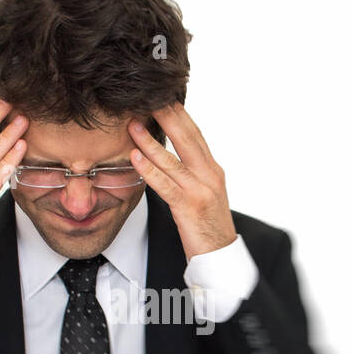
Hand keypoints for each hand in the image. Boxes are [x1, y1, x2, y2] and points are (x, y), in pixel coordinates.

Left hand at [128, 102, 236, 259]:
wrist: (221, 257)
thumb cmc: (207, 227)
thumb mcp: (203, 193)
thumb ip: (190, 173)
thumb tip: (169, 155)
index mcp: (212, 169)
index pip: (194, 134)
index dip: (178, 113)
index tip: (161, 96)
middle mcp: (209, 175)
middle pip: (187, 137)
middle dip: (167, 115)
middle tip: (147, 96)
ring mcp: (201, 190)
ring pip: (173, 159)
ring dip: (150, 140)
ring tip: (132, 123)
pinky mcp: (189, 207)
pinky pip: (166, 185)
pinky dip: (150, 169)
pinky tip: (135, 156)